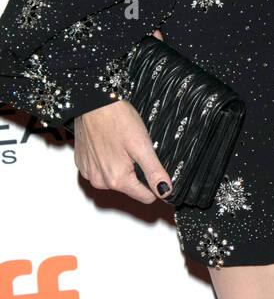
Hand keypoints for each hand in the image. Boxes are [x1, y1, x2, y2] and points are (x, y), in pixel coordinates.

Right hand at [73, 27, 172, 203]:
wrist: (93, 102)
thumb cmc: (117, 119)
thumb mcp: (142, 145)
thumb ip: (154, 171)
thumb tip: (166, 191)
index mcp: (117, 179)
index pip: (145, 197)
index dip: (155, 185)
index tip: (157, 170)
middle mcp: (100, 182)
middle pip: (129, 187)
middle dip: (137, 172)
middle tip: (136, 149)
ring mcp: (89, 174)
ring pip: (114, 179)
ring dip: (121, 166)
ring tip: (121, 145)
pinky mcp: (82, 165)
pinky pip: (100, 170)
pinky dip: (106, 161)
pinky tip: (109, 144)